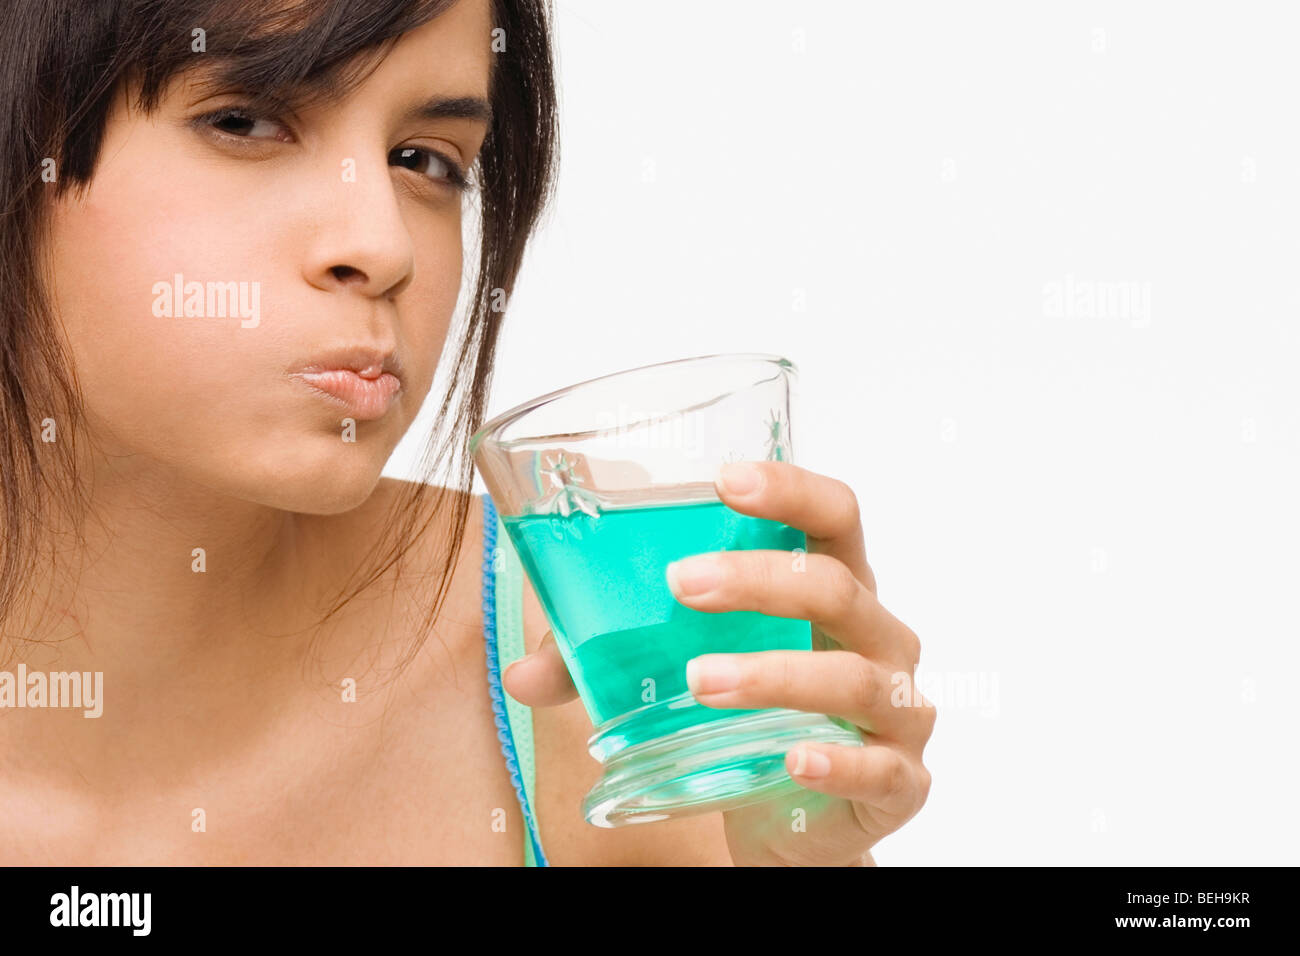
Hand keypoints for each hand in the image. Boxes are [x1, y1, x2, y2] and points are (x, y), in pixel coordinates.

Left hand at [501, 460, 934, 866]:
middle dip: (759, 579)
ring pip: (852, 677)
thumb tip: (521, 672)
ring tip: (701, 682)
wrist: (798, 826)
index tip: (726, 480)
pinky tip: (792, 758)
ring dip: (774, 674)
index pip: (835, 515)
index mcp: (834, 589)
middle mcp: (877, 638)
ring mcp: (896, 710)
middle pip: (836, 586)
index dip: (791, 490)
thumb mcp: (683, 673)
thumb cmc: (751, 722)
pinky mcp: (898, 782)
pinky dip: (836, 762)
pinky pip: (878, 768)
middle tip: (682, 584)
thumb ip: (603, 665)